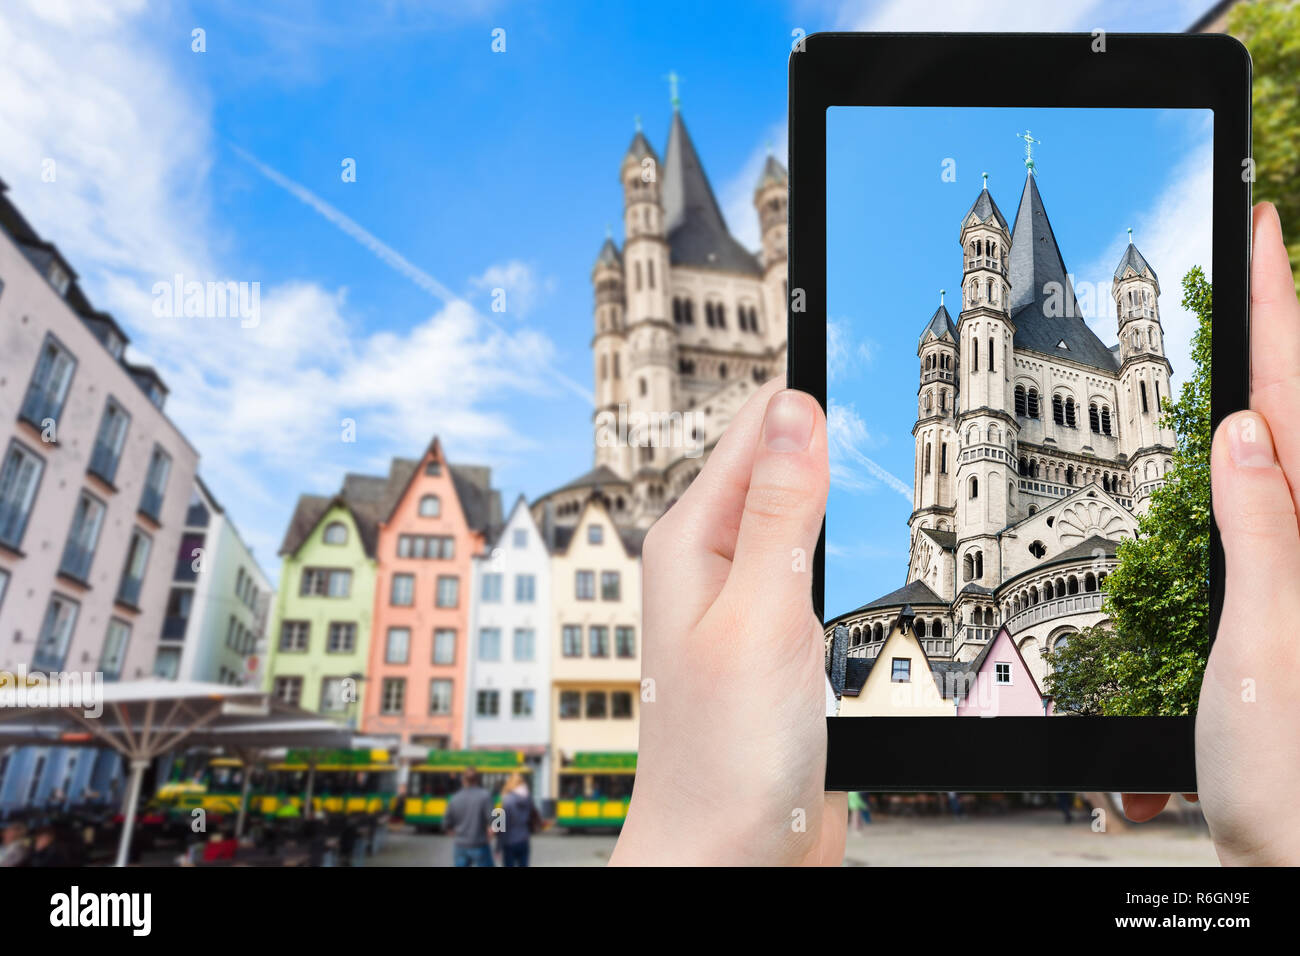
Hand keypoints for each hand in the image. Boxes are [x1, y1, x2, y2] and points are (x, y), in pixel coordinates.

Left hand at [610, 382, 845, 864]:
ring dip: (823, 475)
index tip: (832, 314)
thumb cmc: (725, 754)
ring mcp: (742, 602)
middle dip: (812, 421)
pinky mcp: (772, 639)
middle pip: (769, 463)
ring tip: (850, 419)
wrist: (729, 852)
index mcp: (691, 543)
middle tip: (855, 357)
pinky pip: (804, 564)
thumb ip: (783, 513)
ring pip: (790, 512)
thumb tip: (796, 408)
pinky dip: (830, 536)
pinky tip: (841, 526)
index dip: (798, 381)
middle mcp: (710, 564)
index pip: (750, 430)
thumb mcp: (763, 617)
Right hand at [1123, 202, 1299, 864]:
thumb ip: (1266, 531)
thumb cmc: (1297, 778)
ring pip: (1295, 453)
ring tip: (1258, 324)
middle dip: (1289, 323)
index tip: (1262, 223)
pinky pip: (1281, 507)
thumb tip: (1251, 429)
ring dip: (1279, 382)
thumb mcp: (1269, 646)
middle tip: (1262, 247)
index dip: (1280, 303)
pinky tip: (1254, 445)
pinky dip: (1266, 456)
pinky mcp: (1292, 604)